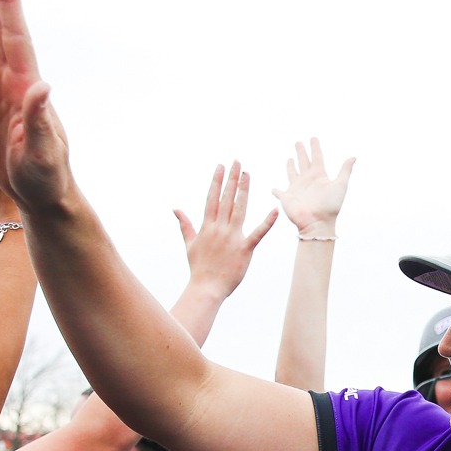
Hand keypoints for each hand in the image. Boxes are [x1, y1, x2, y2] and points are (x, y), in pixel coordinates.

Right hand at [0, 0, 71, 212]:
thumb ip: (40, 121)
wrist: (41, 195)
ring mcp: (1, 89)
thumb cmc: (46, 178)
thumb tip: (43, 87)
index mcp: (26, 87)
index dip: (7, 2)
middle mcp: (14, 81)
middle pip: (1, 27)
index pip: (16, 36)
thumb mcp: (43, 152)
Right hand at [176, 163, 277, 298]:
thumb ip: (185, 225)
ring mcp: (232, 238)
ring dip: (244, 191)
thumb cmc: (198, 268)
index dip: (217, 181)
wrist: (206, 288)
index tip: (221, 166)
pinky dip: (267, 222)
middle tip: (237, 161)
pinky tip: (274, 210)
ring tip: (248, 174)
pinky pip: (257, 233)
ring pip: (239, 209)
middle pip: (226, 199)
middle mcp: (219, 228)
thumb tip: (176, 209)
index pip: (212, 198)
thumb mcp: (190, 244)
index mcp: (207, 226)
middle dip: (232, 179)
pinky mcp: (245, 249)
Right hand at [271, 139, 355, 238]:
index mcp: (319, 176)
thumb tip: (354, 157)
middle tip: (298, 143)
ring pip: (292, 173)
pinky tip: (273, 189)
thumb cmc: (330, 206)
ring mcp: (297, 188)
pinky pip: (279, 192)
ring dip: (290, 166)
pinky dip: (276, 191)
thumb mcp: (340, 185)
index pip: (317, 157)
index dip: (315, 147)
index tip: (313, 138)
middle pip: (303, 162)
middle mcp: (307, 180)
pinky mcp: (287, 197)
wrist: (318, 222)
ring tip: (290, 159)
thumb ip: (345, 170)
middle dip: (301, 152)